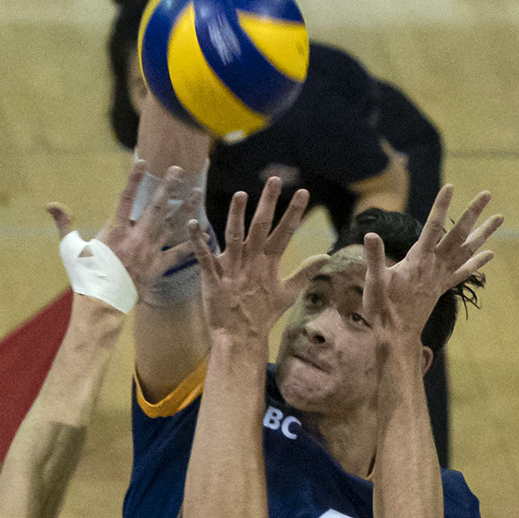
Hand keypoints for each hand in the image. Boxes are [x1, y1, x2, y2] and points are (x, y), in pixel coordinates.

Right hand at [47, 162, 193, 302]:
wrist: (102, 304)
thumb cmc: (84, 277)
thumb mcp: (70, 248)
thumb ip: (64, 223)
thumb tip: (50, 205)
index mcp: (115, 230)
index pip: (126, 198)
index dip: (134, 178)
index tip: (143, 161)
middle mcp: (135, 237)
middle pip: (155, 206)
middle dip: (167, 186)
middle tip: (179, 170)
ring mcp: (149, 252)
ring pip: (171, 225)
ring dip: (185, 208)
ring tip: (197, 192)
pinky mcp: (158, 267)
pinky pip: (178, 253)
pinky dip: (192, 243)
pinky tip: (204, 233)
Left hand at [185, 177, 324, 342]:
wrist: (240, 337)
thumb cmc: (263, 316)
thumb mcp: (288, 294)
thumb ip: (305, 272)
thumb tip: (326, 256)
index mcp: (269, 264)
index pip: (285, 233)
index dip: (294, 213)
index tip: (303, 192)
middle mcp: (251, 263)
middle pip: (261, 228)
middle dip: (268, 203)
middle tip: (274, 180)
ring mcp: (231, 270)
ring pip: (234, 237)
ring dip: (236, 215)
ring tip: (241, 194)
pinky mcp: (212, 278)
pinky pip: (204, 257)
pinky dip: (198, 241)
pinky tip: (192, 223)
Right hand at [361, 185, 500, 340]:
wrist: (396, 335)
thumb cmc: (382, 308)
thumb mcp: (373, 281)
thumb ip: (373, 257)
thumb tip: (370, 235)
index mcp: (418, 260)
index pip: (432, 227)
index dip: (441, 206)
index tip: (450, 187)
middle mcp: (435, 265)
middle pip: (458, 235)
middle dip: (472, 213)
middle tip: (486, 194)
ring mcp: (441, 277)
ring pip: (468, 250)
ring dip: (484, 234)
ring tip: (499, 218)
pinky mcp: (442, 288)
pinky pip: (464, 273)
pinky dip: (478, 262)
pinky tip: (490, 253)